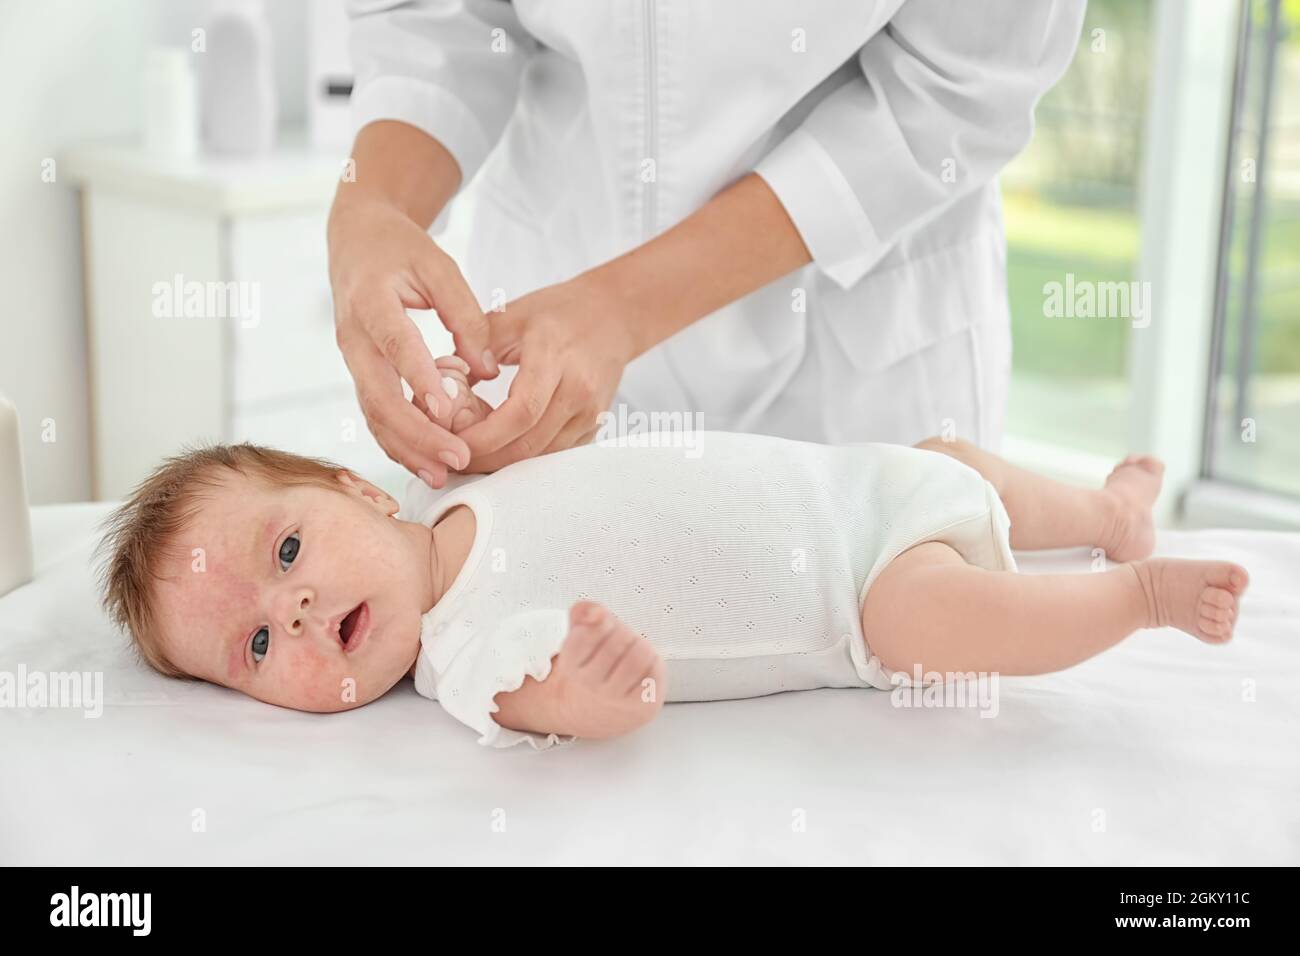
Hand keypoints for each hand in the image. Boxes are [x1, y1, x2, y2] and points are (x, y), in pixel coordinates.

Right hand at [328, 196, 499, 485]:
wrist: (356, 241)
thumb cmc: (400, 249)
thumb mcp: (437, 266)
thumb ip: (465, 314)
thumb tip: (488, 370)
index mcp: (371, 302)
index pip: (395, 345)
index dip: (418, 378)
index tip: (445, 410)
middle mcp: (353, 338)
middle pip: (379, 396)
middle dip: (417, 433)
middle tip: (458, 457)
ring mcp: (352, 361)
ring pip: (373, 415)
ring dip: (406, 449)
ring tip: (443, 474)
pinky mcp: (360, 374)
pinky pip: (375, 416)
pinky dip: (398, 443)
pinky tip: (426, 465)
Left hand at [457, 276, 636, 471]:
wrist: (614, 315)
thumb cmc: (559, 312)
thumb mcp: (510, 316)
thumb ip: (472, 349)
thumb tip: (439, 386)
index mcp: (555, 357)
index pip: (520, 411)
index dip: (484, 436)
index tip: (452, 440)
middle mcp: (579, 389)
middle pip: (529, 443)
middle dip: (486, 458)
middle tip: (451, 458)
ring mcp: (591, 412)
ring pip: (542, 456)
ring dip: (503, 463)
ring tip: (470, 456)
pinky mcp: (594, 425)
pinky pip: (554, 454)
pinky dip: (524, 458)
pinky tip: (500, 450)